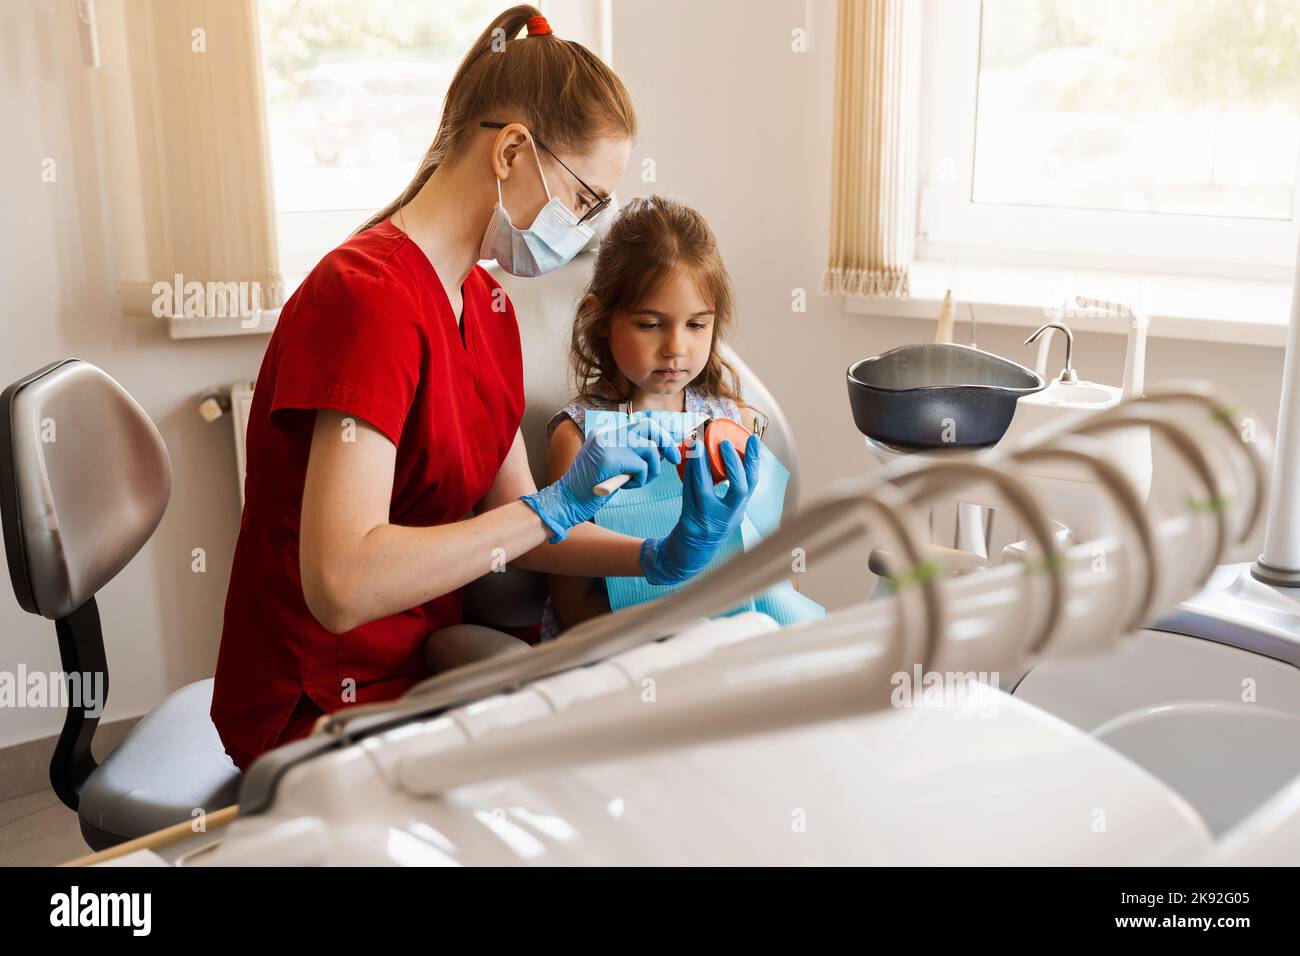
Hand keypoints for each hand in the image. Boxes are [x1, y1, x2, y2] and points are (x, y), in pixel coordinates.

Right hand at [521, 418, 680, 542]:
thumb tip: (660, 451)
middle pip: (649, 426)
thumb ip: (630, 454)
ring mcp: (607, 443)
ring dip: (651, 470)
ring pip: (649, 450)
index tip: (670, 451)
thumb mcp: (611, 466)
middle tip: (675, 459)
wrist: (565, 502)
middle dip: (666, 443)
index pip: (641, 424)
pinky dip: (640, 480)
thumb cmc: (589, 489)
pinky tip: (624, 487)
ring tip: (636, 482)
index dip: (659, 435)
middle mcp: (606, 433)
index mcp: (606, 433)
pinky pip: (642, 467)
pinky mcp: (609, 458)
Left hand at [641, 432, 760, 584]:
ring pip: (706, 490)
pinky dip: (688, 475)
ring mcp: (709, 521)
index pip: (752, 483)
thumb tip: (733, 455)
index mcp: (738, 510)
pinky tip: (687, 461)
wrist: (690, 553)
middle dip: (733, 463)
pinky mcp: (690, 522)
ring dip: (702, 465)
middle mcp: (728, 517)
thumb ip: (732, 491)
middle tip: (724, 443)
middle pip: (739, 489)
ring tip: (699, 445)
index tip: (753, 439)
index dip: (754, 460)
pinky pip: (688, 494)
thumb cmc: (709, 525)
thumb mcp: (727, 511)